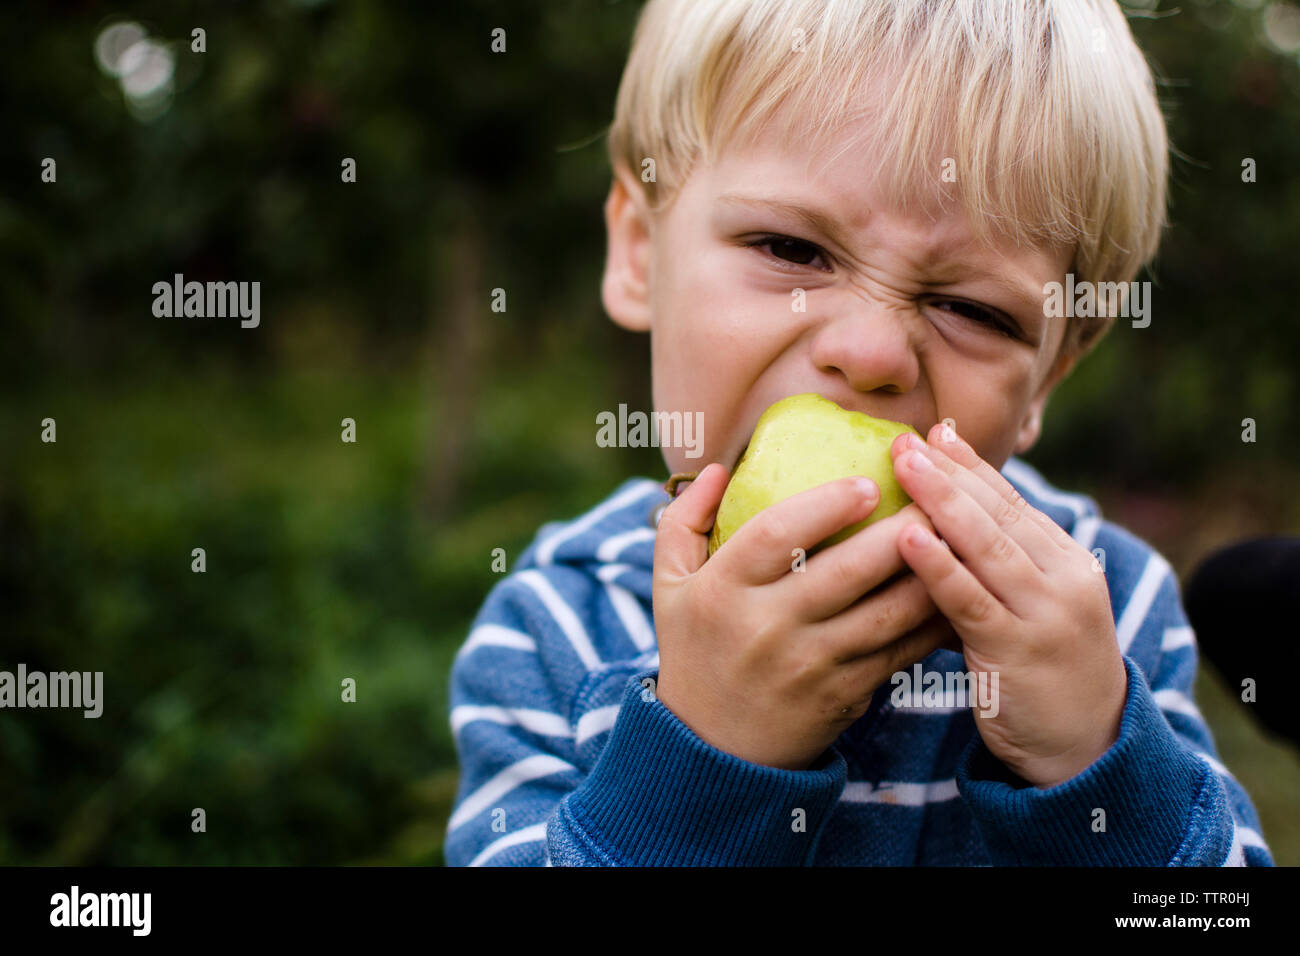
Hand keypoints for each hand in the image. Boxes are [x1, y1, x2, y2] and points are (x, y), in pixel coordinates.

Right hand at [652, 464, 955, 770]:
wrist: (712, 748)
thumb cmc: (695, 649)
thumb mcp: (669, 586)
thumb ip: (683, 521)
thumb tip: (718, 467)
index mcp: (723, 590)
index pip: (778, 535)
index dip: (826, 505)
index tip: (868, 483)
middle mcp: (768, 627)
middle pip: (847, 571)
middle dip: (901, 531)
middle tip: (936, 496)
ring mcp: (810, 665)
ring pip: (886, 614)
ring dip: (931, 573)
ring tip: (960, 534)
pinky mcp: (845, 694)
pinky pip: (900, 652)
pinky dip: (933, 621)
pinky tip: (960, 590)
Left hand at [889, 423, 1128, 788]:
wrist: (1086, 747)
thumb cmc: (1042, 671)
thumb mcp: (1030, 609)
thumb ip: (994, 570)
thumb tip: (933, 526)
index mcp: (1067, 562)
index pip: (1013, 502)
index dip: (971, 466)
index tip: (935, 432)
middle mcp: (1062, 580)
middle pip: (999, 514)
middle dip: (950, 472)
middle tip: (906, 438)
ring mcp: (1044, 614)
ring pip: (987, 547)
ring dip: (942, 501)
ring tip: (904, 466)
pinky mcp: (1017, 651)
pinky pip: (969, 600)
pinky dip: (938, 566)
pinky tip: (907, 536)